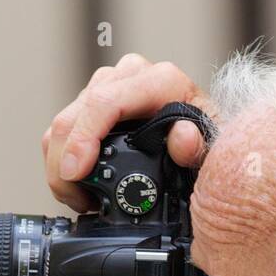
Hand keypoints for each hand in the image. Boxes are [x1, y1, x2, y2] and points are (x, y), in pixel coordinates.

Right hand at [43, 54, 215, 210]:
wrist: (209, 140)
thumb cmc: (211, 145)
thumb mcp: (214, 152)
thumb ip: (199, 147)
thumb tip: (183, 137)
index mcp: (161, 81)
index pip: (105, 102)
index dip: (83, 138)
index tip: (76, 173)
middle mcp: (132, 75)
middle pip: (76, 113)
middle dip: (65, 161)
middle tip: (77, 200)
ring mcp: (112, 84)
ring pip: (65, 120)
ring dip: (61, 163)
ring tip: (80, 198)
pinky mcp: (97, 99)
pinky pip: (66, 125)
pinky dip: (64, 157)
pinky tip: (78, 183)